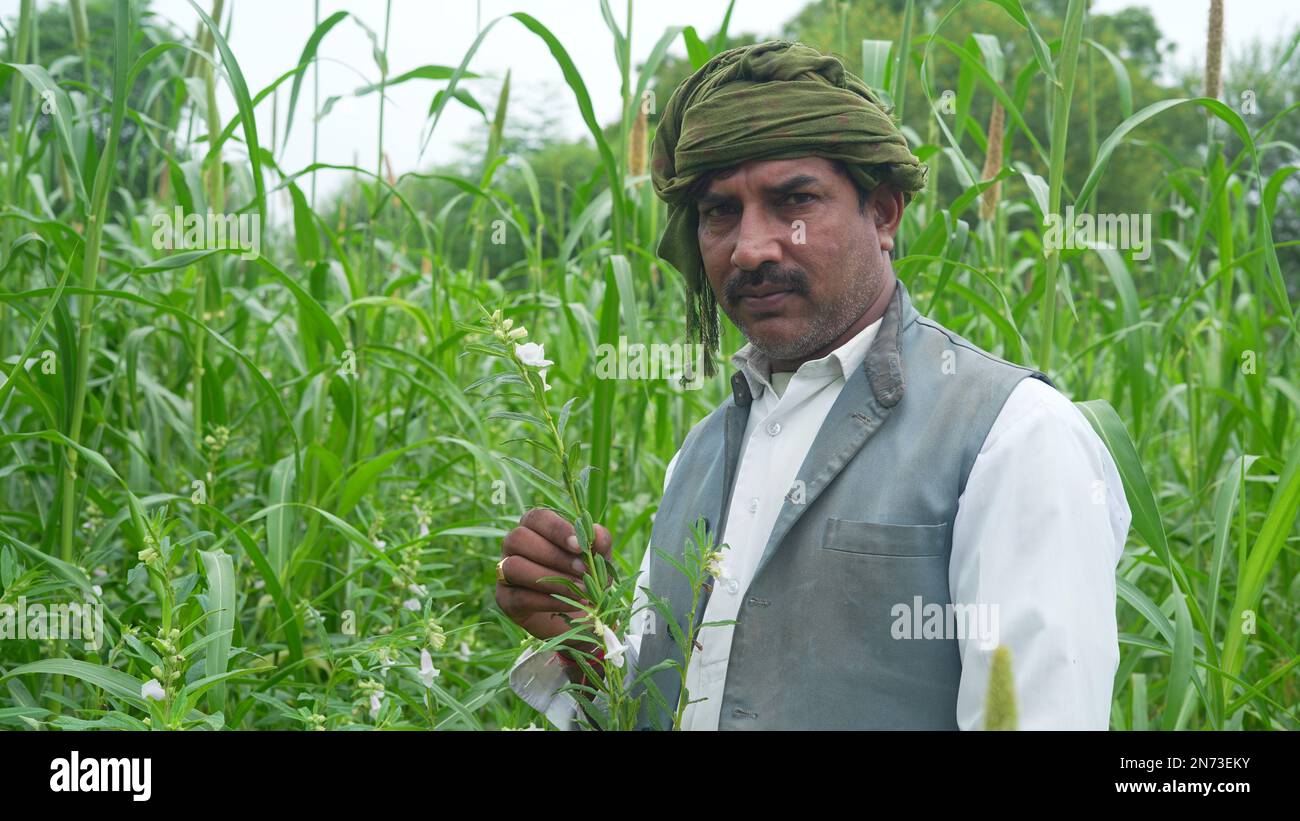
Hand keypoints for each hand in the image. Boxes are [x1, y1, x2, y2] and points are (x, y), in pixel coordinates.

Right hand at [496, 508, 613, 641]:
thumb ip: (600, 543)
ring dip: (550, 579)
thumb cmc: (585, 577)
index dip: (556, 529)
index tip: (579, 545)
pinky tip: (571, 604)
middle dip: (554, 556)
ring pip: (514, 566)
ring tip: (580, 590)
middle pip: (520, 538)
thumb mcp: (599, 559)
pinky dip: (548, 601)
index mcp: (535, 527)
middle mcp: (514, 544)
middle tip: (582, 570)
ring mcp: (504, 571)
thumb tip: (596, 533)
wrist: (579, 617)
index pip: (537, 517)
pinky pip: (519, 597)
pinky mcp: (505, 599)